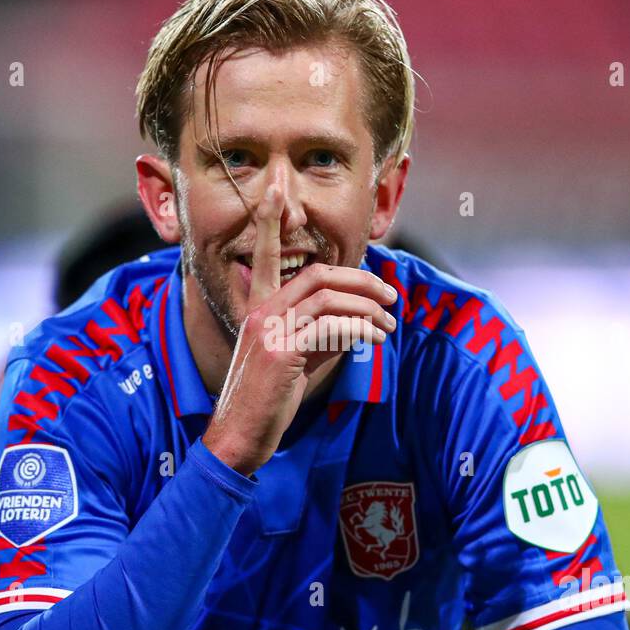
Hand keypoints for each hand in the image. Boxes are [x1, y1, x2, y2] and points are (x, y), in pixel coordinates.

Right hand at [202, 184, 397, 474]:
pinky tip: (375, 341)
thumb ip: (321, 335)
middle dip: (362, 281)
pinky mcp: (281, 353)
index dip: (269, 223)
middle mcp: (261, 312)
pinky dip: (360, 330)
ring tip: (390, 326)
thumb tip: (356, 324)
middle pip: (319, 275)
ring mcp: (269, 331)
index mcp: (259, 309)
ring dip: (368, 309)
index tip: (274, 192)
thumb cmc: (268, 402)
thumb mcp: (296, 360)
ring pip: (329, 299)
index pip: (265, 256)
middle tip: (390, 297)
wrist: (239, 437)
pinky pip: (331, 328)